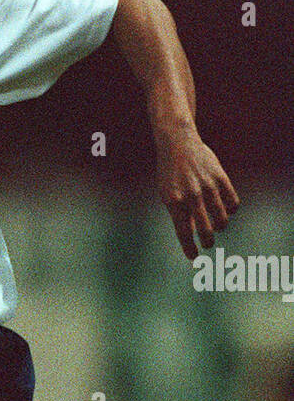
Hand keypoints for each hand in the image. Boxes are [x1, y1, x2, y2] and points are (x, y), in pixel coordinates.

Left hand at [154, 121, 238, 258]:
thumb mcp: (168, 193)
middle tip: (207, 243)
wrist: (178, 142)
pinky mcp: (220, 177)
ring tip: (217, 226)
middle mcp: (191, 196)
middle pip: (206, 230)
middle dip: (208, 241)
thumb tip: (194, 234)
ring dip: (220, 226)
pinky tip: (227, 210)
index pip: (184, 232)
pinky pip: (233, 202)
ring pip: (222, 218)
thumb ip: (180, 213)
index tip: (193, 257)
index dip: (190, 248)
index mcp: (174, 202)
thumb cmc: (170, 173)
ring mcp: (207, 186)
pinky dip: (231, 210)